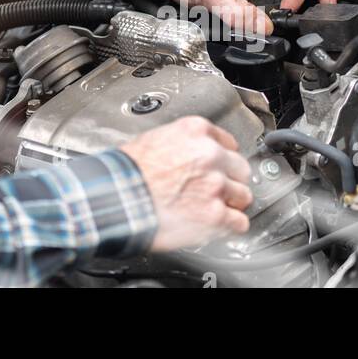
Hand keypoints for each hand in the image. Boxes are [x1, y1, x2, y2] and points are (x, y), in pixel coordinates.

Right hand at [119, 116, 254, 251]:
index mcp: (196, 132)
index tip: (219, 168)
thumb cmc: (124, 173)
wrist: (113, 199)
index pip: (228, 143)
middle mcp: (210, 155)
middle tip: (216, 191)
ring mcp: (215, 185)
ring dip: (231, 204)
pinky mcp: (215, 215)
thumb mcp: (153, 141)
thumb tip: (189, 156)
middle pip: (240, 169)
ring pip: (243, 196)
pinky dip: (231, 226)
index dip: (222, 160)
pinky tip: (220, 226)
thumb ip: (181, 145)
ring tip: (214, 209)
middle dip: (230, 181)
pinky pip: (239, 222)